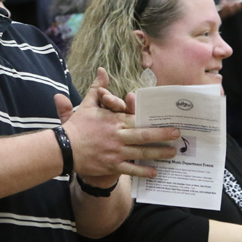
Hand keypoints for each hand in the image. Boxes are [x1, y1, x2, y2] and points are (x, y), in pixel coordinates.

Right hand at [64, 68, 179, 182]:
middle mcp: (117, 136)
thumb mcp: (86, 105)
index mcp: (113, 120)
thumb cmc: (76, 127)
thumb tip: (102, 70)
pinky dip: (143, 171)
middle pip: (144, 135)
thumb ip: (97, 88)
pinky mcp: (112, 165)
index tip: (166, 118)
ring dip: (158, 153)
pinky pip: (131, 169)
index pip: (137, 118)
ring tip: (172, 152)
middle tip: (177, 134)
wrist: (63, 149)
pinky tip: (155, 172)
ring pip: (141, 152)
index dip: (153, 119)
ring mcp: (115, 152)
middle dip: (162, 135)